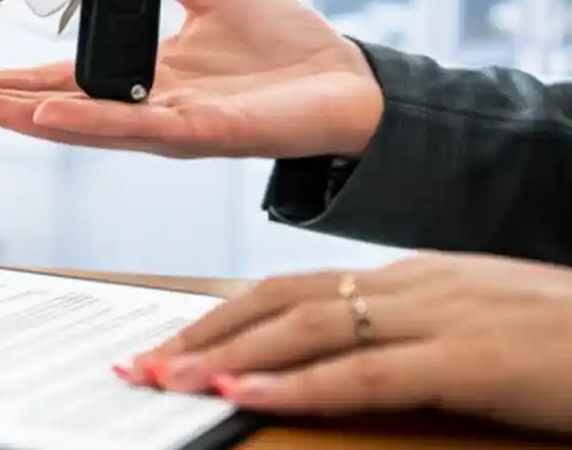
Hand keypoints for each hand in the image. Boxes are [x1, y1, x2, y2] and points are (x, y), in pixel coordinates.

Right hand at [0, 0, 383, 159]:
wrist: (351, 81)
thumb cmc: (289, 50)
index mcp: (139, 77)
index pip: (55, 80)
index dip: (2, 80)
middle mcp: (142, 109)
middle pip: (51, 109)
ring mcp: (168, 126)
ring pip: (82, 124)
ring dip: (24, 116)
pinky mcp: (202, 132)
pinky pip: (137, 127)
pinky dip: (89, 122)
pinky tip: (49, 115)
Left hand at [118, 253, 571, 433]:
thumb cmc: (567, 341)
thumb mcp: (476, 329)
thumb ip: (409, 337)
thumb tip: (342, 359)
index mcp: (411, 278)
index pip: (293, 288)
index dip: (223, 314)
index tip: (172, 342)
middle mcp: (412, 286)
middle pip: (280, 300)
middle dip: (201, 332)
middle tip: (140, 364)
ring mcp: (439, 317)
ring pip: (306, 326)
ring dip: (227, 354)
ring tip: (167, 379)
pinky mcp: (469, 360)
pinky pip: (365, 373)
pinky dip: (298, 384)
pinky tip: (247, 391)